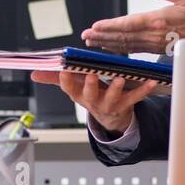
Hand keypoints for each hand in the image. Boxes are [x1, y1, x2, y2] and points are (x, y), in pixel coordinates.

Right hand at [30, 70, 158, 133]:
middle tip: (91, 75)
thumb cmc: (91, 94)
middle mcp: (93, 101)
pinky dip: (144, 89)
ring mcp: (110, 104)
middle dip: (90, 85)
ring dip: (116, 88)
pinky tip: (150, 81)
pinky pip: (136, 98)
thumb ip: (54, 78)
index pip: (68, 87)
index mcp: (78, 94)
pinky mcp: (126, 104)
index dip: (66, 79)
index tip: (65, 68)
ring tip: (120, 79)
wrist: (111, 117)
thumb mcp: (72, 87)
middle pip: (89, 94)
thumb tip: (33, 73)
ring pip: (113, 97)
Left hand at [81, 0, 184, 54]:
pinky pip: (132, 48)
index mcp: (158, 20)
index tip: (95, 26)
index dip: (111, 26)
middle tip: (85, 36)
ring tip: (91, 41)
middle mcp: (152, 34)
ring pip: (125, 44)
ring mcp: (152, 42)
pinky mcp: (154, 47)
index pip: (129, 24)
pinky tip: (108, 45)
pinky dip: (118, 47)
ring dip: (106, 42)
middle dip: (102, 36)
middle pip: (122, 36)